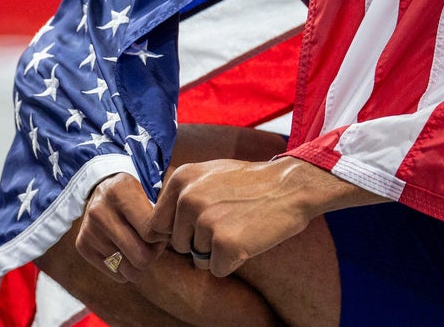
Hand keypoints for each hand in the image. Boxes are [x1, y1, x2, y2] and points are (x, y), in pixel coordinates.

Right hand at [75, 173, 164, 283]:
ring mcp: (89, 230)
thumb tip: (178, 235)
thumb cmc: (137, 190)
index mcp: (120, 192)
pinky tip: (127, 248)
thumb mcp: (152, 187)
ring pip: (129, 270)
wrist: (101, 184)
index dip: (163, 236)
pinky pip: (116, 274)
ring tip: (142, 245)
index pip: (151, 232)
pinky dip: (126, 266)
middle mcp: (100, 212)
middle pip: (141, 257)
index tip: (164, 230)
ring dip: (140, 261)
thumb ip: (165, 209)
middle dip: (154, 253)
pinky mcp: (83, 245)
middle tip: (156, 243)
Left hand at [142, 157, 367, 277]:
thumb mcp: (208, 173)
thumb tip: (152, 225)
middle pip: (176, 244)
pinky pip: (216, 269)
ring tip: (240, 226)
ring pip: (197, 258)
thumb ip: (180, 194)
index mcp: (180, 180)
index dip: (176, 232)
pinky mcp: (225, 244)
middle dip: (199, 241)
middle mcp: (187, 199)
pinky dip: (232, 262)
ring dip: (217, 252)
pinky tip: (248, 239)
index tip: (198, 226)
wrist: (291, 186)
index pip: (155, 226)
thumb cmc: (251, 182)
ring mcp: (205, 221)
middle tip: (229, 220)